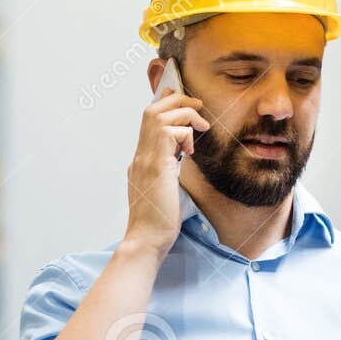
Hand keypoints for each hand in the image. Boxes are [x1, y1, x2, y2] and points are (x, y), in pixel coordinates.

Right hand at [123, 91, 207, 258]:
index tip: (188, 109)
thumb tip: (179, 153)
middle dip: (177, 100)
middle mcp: (140, 155)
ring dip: (184, 113)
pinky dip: (185, 133)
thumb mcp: (164, 187)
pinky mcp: (156, 165)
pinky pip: (169, 131)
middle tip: (198, 107)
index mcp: (141, 159)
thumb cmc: (158, 221)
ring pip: (159, 114)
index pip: (149, 120)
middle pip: (152, 109)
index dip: (167, 106)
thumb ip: (167, 167)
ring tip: (201, 127)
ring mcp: (145, 158)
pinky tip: (190, 151)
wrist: (147, 240)